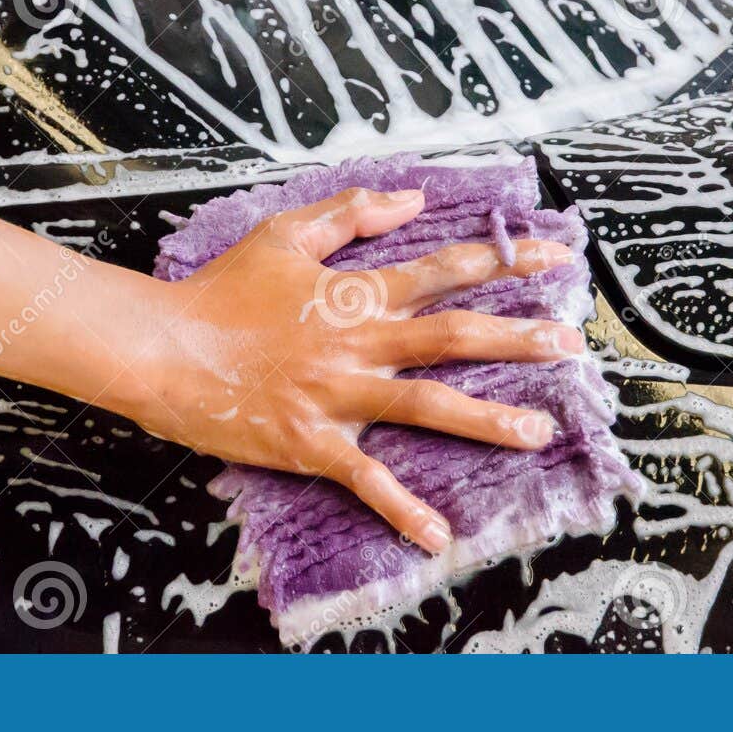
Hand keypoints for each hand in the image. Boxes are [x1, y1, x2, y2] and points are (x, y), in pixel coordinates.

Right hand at [112, 187, 582, 552]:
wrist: (161, 346)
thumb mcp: (285, 233)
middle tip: (571, 346)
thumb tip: (412, 196)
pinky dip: (401, 508)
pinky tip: (438, 535)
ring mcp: (338, 394)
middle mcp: (359, 342)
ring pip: (426, 405)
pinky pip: (366, 478)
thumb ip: (352, 211)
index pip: (444, 270)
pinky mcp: (311, 441)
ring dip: (486, 420)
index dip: (503, 262)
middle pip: (453, 336)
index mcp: (356, 292)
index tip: (554, 261)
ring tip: (538, 433)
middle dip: (518, 339)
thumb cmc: (221, 290)